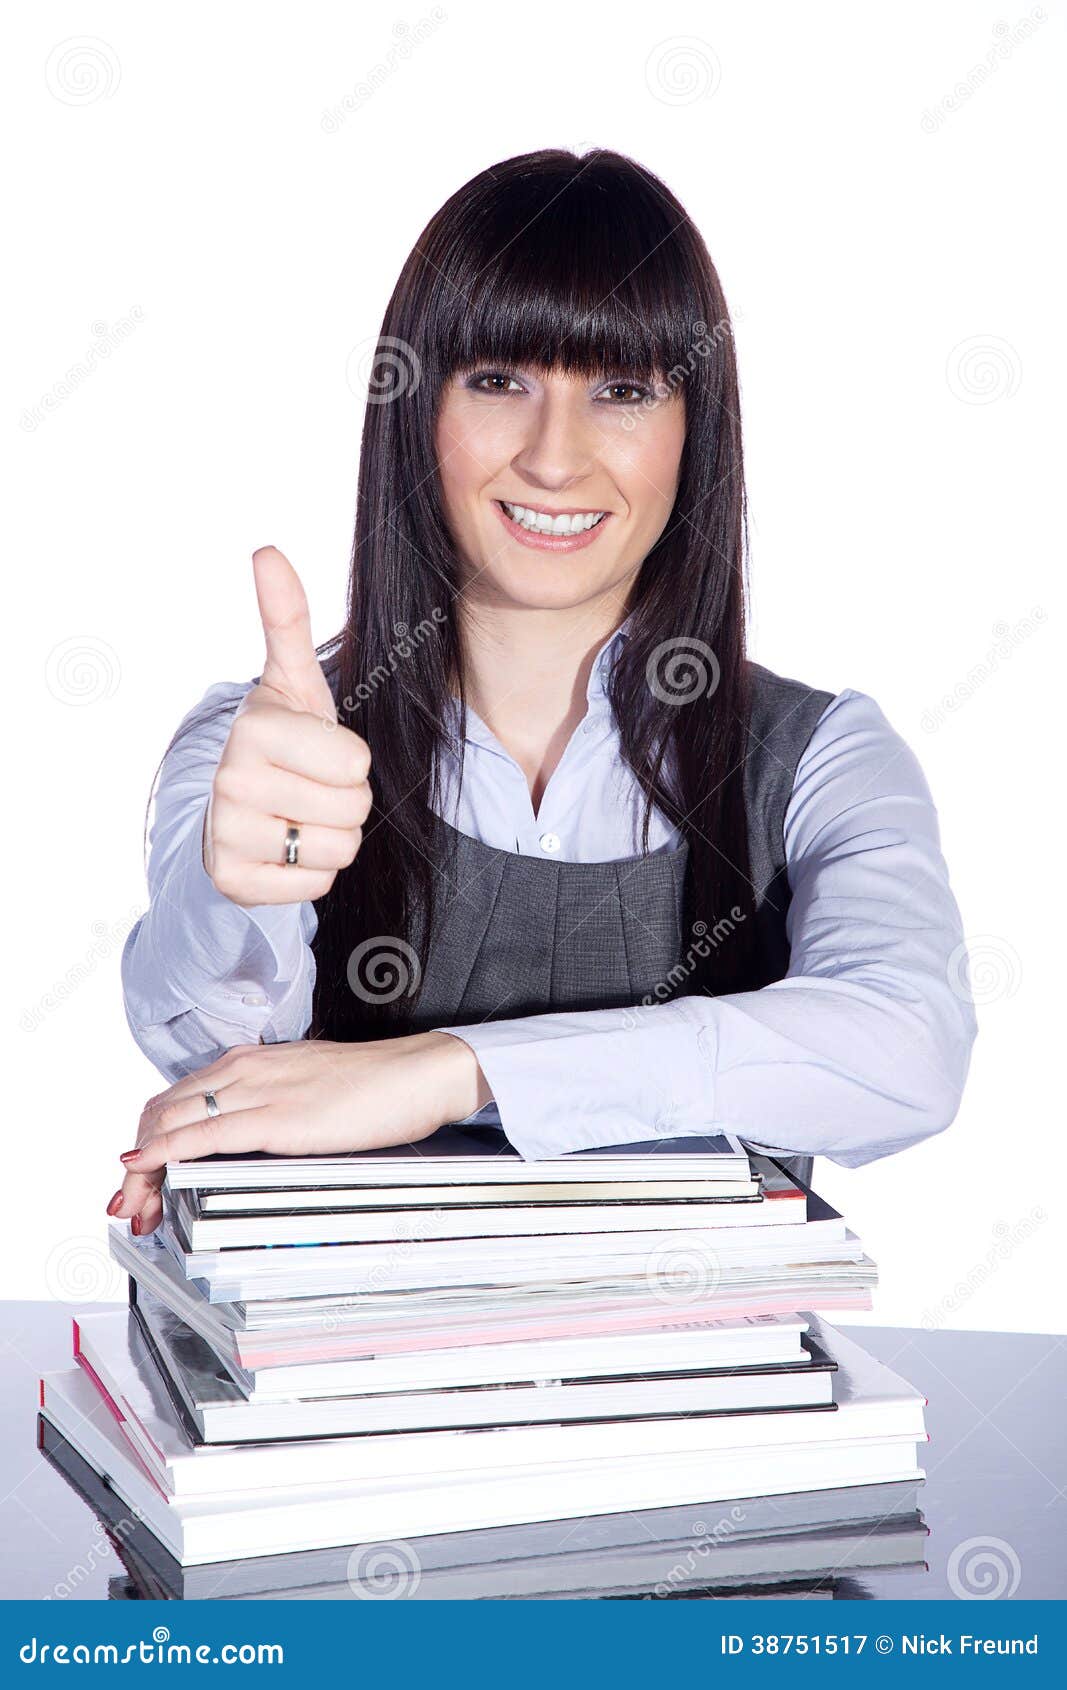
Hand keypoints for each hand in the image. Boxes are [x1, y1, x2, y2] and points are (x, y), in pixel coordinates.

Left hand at [106, 1033, 487, 1235]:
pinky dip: (163, 1152)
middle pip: (160, 1112)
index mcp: (248, 1063)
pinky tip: (145, 1167)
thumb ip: (269, 1106)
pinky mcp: (276, 1117)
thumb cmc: (374, 1085)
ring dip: (141, 1168)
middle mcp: (242, 1069)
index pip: (174, 1100)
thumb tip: (245, 1143)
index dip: (145, 1140)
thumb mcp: (305, 1088)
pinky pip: (203, 1135)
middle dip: (134, 1163)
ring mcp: (257, 1090)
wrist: (418, 1074)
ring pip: (171, 1123)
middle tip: (130, 1206)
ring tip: (135, 1206)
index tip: (139, 1179)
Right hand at [203, 545, 372, 906]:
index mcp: (255, 728)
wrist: (232, 811)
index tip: (316, 752)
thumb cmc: (280, 743)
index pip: (356, 763)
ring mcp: (228, 835)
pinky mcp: (234, 881)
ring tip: (298, 816)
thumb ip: (286, 620)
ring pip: (339, 848)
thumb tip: (267, 550)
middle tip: (309, 788)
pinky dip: (312, 874)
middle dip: (344, 801)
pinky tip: (285, 850)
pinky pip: (316, 886)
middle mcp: (231, 781)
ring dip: (331, 837)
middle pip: (353, 807)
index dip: (349, 761)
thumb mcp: (291, 683)